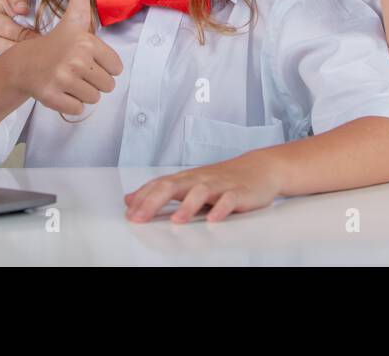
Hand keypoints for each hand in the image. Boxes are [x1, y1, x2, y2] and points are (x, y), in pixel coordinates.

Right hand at [3, 0, 122, 116]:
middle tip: (77, 71)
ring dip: (83, 93)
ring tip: (69, 79)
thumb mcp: (73, 16)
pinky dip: (71, 104)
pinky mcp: (53, 97)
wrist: (24, 63)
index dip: (104, 66)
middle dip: (95, 81)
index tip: (87, 58)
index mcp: (86, 43)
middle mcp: (76, 61)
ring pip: (94, 99)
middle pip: (108, 86)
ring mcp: (63, 80)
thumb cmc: (57, 41)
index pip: (117, 68)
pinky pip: (78, 109)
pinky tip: (61, 90)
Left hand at [123, 154, 281, 222]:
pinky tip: (213, 218)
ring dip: (188, 206)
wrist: (260, 168)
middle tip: (139, 217)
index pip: (159, 185)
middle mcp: (199, 179)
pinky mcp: (239, 193)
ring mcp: (219, 185)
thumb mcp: (189, 184)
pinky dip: (221, 208)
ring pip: (200, 191)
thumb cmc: (222, 179)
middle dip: (154, 201)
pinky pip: (229, 199)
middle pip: (173, 186)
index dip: (142, 198)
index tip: (128, 214)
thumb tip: (131, 199)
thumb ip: (160, 192)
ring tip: (176, 220)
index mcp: (186, 179)